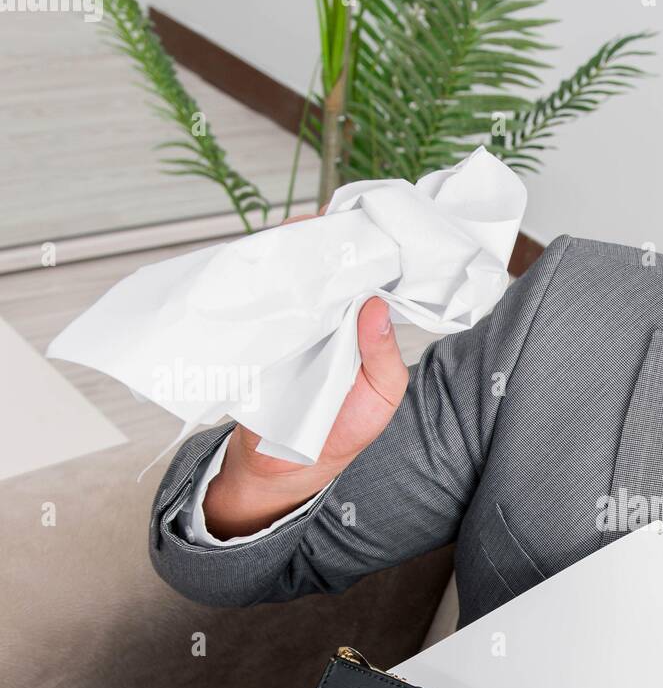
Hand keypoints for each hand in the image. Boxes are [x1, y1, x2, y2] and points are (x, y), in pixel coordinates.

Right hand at [203, 212, 408, 538]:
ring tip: (294, 235)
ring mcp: (288, 320)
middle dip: (322, 238)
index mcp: (359, 325)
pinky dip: (254, 276)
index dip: (364, 247)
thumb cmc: (344, 430)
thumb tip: (377, 305)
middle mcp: (325, 316)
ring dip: (287, 250)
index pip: (363, 274)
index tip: (363, 223)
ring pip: (287, 272)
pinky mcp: (254, 331)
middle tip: (323, 221)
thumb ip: (384, 355)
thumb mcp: (382, 395)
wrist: (285, 465)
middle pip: (323, 263)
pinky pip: (254, 295)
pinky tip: (260, 262)